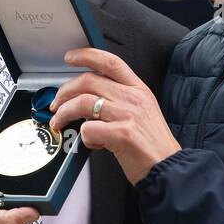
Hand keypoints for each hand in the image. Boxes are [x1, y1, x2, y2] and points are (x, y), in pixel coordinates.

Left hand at [49, 48, 180, 184]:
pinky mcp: (122, 134)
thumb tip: (87, 97)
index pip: (110, 61)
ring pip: (83, 102)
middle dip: (64, 91)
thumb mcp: (141, 111)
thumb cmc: (152, 143)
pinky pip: (88, 129)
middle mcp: (133, 98)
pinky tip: (92, 143)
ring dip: (64, 113)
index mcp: (138, 89)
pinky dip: (84, 137)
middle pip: (89, 81)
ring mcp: (128, 115)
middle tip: (56, 104)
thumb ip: (118, 99)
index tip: (70, 57)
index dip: (87, 55)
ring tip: (60, 122)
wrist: (167, 167)